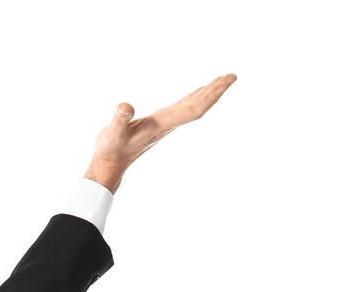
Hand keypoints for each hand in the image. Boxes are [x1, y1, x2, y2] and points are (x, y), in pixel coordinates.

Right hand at [85, 73, 237, 192]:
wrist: (109, 165)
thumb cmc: (110, 149)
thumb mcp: (112, 133)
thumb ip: (119, 120)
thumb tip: (125, 107)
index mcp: (162, 124)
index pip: (194, 108)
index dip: (211, 95)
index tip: (226, 80)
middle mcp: (168, 124)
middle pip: (198, 107)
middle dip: (215, 91)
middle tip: (232, 76)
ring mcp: (165, 124)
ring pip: (192, 107)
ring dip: (208, 94)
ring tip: (222, 81)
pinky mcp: (159, 124)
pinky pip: (183, 109)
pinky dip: (195, 98)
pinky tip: (198, 92)